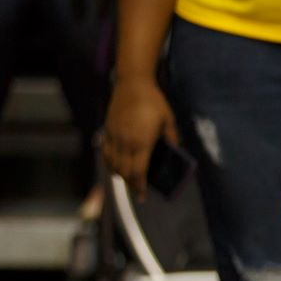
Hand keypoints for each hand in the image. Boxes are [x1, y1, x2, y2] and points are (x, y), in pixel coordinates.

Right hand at [103, 75, 178, 199]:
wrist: (132, 84)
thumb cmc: (154, 102)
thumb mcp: (169, 121)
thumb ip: (172, 139)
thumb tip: (175, 153)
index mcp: (142, 142)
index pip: (139, 171)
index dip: (140, 186)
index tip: (142, 196)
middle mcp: (125, 142)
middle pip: (124, 171)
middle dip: (130, 184)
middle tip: (138, 191)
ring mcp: (114, 136)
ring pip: (112, 164)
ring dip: (119, 175)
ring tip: (128, 180)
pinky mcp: (107, 130)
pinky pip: (105, 152)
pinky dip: (109, 162)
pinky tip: (115, 166)